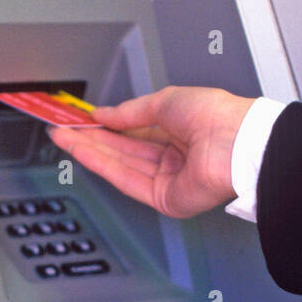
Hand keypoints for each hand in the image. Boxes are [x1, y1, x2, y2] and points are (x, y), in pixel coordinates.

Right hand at [49, 86, 254, 217]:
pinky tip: (84, 151)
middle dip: (91, 138)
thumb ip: (130, 111)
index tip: (82, 119)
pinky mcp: (164, 199)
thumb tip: (105, 114)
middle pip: (123, 150)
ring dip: (90, 150)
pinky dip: (103, 165)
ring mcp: (168, 180)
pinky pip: (127, 180)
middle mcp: (173, 157)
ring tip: (65, 138)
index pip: (134, 131)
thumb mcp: (165, 102)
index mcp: (180, 131)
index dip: (106, 125)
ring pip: (120, 165)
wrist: (237, 142)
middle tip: (64, 129)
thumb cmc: (217, 116)